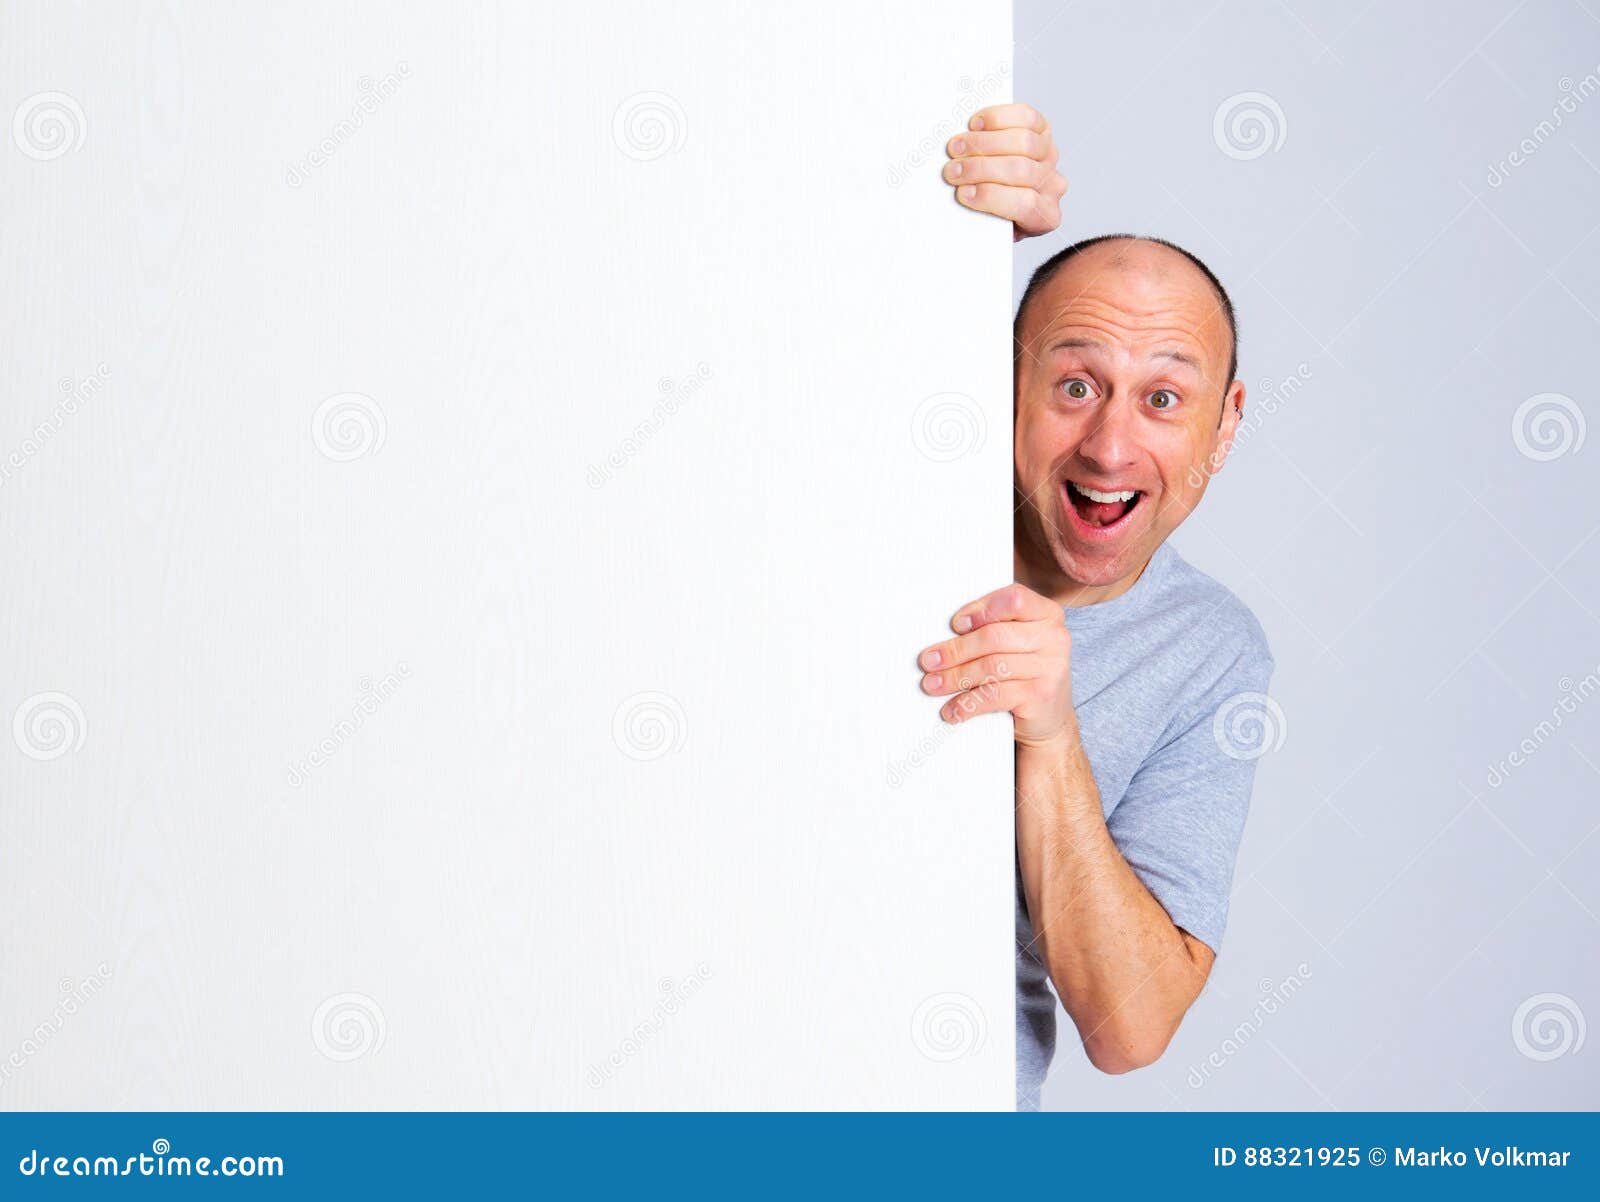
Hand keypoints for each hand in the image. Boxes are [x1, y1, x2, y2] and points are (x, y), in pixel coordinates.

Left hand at [916, 583, 1074, 747]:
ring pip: (991, 667)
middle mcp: (1055, 637)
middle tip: (929, 661)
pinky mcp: (1041, 696)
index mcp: (1047, 614)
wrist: (1050, 718)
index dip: (981, 609)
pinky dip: (968, 704)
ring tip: (932, 685)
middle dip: (956, 650)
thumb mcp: (1018, 643)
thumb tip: (944, 633)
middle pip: (995, 637)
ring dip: (955, 677)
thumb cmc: (1025, 673)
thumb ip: (994, 628)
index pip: (1014, 600)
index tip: (956, 624)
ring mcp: (1051, 667)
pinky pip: (995, 696)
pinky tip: (952, 710)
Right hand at [943, 103, 1065, 240]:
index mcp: (1044, 217)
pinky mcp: (1044, 130)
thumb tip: (959, 198)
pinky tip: (977, 124)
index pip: (1024, 204)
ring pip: (1023, 142)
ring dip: (983, 143)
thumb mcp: (991, 228)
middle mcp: (1051, 185)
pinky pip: (1027, 118)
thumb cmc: (998, 217)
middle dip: (980, 168)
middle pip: (1020, 170)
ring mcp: (1050, 157)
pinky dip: (999, 118)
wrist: (1012, 202)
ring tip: (958, 146)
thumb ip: (982, 219)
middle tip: (954, 169)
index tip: (964, 193)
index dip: (991, 197)